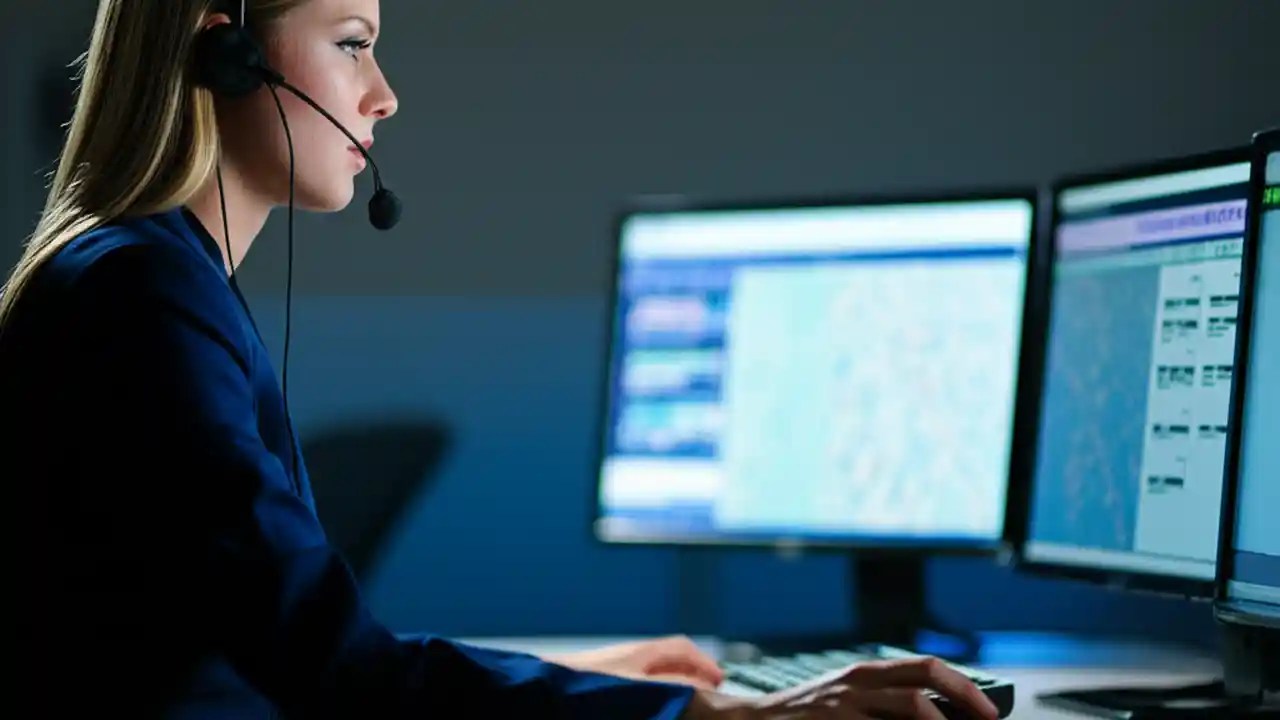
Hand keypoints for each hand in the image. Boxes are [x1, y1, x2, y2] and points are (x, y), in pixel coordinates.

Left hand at [542, 635, 724, 689]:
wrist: (543, 687)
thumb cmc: (590, 684)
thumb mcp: (640, 686)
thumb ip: (672, 687)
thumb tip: (703, 688)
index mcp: (641, 652)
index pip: (680, 648)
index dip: (704, 663)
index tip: (720, 682)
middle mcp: (629, 656)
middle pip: (668, 659)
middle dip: (691, 674)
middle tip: (706, 694)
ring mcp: (614, 668)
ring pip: (652, 672)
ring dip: (672, 684)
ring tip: (683, 701)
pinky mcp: (601, 683)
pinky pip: (636, 681)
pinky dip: (652, 690)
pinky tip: (651, 704)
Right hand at [685, 655, 998, 719]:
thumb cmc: (809, 712)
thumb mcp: (848, 694)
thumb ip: (886, 699)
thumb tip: (939, 711)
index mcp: (866, 672)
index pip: (925, 668)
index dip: (964, 689)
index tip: (991, 713)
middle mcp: (856, 685)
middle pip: (920, 690)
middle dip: (962, 707)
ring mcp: (842, 709)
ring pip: (907, 712)